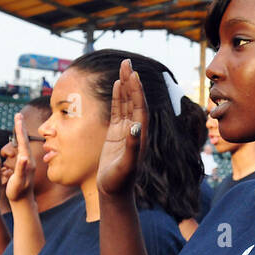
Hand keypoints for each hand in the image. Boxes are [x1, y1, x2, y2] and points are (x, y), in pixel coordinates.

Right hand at [5, 113, 34, 203]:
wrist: (24, 201)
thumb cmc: (19, 192)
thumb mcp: (19, 181)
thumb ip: (21, 169)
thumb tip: (24, 157)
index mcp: (27, 161)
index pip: (23, 141)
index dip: (19, 129)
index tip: (17, 117)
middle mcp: (29, 159)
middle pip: (24, 140)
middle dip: (21, 127)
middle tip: (18, 115)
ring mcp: (28, 162)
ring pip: (24, 144)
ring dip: (21, 133)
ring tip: (18, 124)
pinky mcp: (27, 165)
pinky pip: (23, 150)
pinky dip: (20, 142)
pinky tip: (19, 141)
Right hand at [98, 58, 144, 197]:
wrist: (114, 192)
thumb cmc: (119, 181)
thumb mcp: (126, 165)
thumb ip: (131, 147)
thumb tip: (135, 127)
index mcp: (140, 135)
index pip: (140, 108)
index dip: (137, 91)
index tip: (134, 75)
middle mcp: (135, 129)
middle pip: (134, 100)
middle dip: (131, 81)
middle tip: (127, 62)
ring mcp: (125, 130)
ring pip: (126, 102)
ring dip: (125, 85)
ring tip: (123, 67)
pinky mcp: (116, 133)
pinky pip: (117, 110)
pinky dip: (117, 97)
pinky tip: (116, 85)